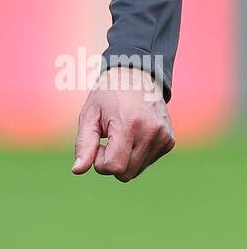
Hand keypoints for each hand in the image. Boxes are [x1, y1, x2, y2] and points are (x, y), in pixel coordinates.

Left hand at [71, 67, 175, 181]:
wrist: (136, 75)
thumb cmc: (108, 95)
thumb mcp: (90, 114)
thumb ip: (84, 144)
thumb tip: (77, 170)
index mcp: (129, 124)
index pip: (114, 167)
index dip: (100, 162)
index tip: (99, 144)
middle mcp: (151, 132)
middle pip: (125, 174)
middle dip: (111, 162)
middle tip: (108, 139)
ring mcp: (164, 137)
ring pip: (136, 171)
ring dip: (124, 159)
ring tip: (122, 134)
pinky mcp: (169, 141)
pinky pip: (147, 163)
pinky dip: (137, 155)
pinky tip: (134, 135)